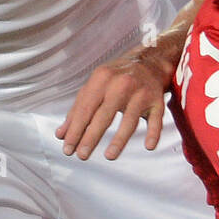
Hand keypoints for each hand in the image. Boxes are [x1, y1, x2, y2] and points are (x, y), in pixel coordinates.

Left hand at [56, 45, 172, 160]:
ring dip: (119, 140)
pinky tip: (148, 146)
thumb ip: (77, 109)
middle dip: (91, 137)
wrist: (149, 62)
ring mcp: (140, 92)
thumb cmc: (117, 77)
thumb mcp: (94, 86)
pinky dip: (154, 133)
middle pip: (104, 115)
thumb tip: (61, 135)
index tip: (68, 148)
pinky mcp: (157, 100)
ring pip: (129, 120)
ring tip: (109, 156)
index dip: (75, 130)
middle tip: (82, 155)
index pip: (85, 108)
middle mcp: (121, 84)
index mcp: (102, 79)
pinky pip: (156, 119)